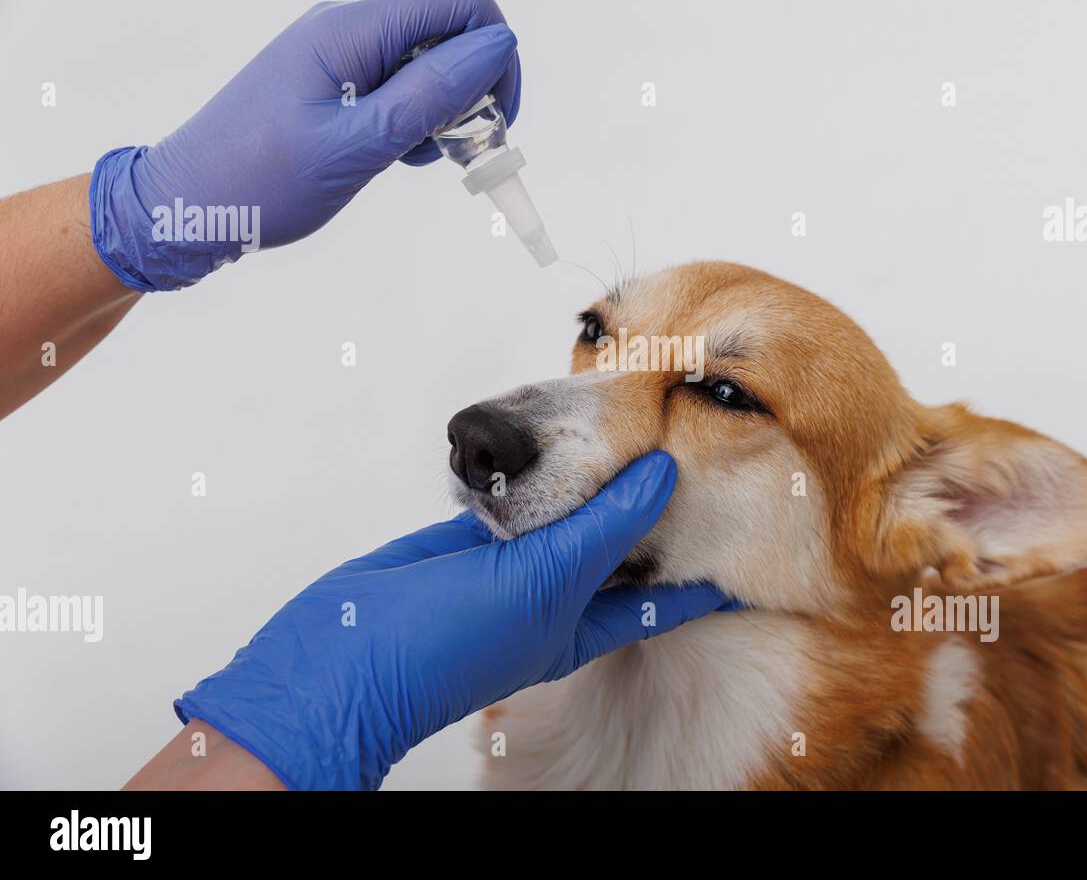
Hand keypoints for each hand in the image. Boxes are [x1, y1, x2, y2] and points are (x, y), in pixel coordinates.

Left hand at [90, 0, 520, 291]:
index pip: (459, 1)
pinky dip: (417, 120)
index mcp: (351, 31)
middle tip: (464, 152)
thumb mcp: (357, 145)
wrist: (186, 205)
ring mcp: (341, 54)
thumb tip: (498, 47)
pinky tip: (397, 158)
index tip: (494, 119)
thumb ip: (430, 96)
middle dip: (476, 86)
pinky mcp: (336, 81)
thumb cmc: (259, 182)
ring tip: (418, 160)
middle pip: (449, 29)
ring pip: (429, 61)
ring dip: (447, 109)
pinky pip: (400, 85)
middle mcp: (348, 28)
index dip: (495, 53)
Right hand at [173, 452, 731, 789]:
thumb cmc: (452, 643)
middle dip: (643, 505)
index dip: (701, 574)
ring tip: (627, 426)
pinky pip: (506, 498)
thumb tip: (664, 471)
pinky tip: (539, 433)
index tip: (743, 542)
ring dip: (584, 476)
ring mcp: (504, 566)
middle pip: (613, 545)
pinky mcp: (461, 539)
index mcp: (581, 623)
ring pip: (558, 513)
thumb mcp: (548, 582)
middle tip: (685, 450)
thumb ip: (607, 523)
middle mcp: (550, 594)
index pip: (660, 599)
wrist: (344, 659)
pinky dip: (522, 469)